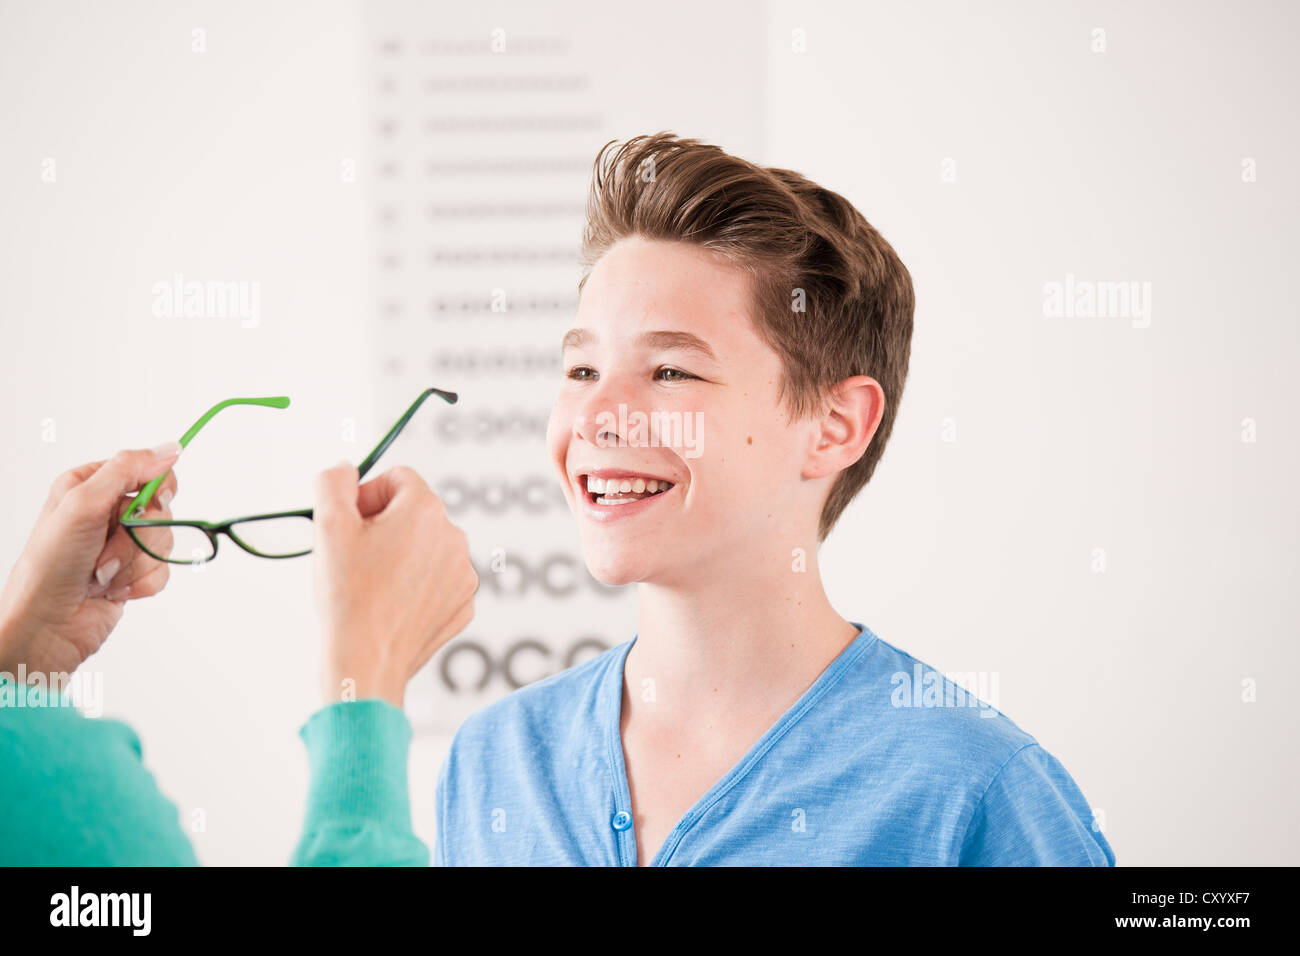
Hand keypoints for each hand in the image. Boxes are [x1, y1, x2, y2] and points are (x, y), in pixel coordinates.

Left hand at [0, 443, 182, 675]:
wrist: (45, 624)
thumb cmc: (49, 565)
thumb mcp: (82, 504)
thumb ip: (127, 470)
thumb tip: (169, 449)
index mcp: (91, 486)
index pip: (147, 470)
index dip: (157, 487)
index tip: (153, 502)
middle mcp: (107, 513)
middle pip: (161, 510)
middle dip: (135, 537)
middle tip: (103, 549)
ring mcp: (121, 544)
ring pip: (163, 542)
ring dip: (133, 564)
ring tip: (100, 575)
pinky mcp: (133, 573)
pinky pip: (163, 570)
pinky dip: (140, 583)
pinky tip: (112, 590)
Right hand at [312, 463, 477, 708]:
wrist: (367, 660)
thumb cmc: (349, 596)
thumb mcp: (327, 524)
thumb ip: (334, 481)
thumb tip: (345, 471)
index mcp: (426, 510)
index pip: (397, 479)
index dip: (367, 497)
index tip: (351, 524)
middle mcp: (454, 538)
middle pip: (413, 514)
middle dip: (383, 527)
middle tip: (356, 557)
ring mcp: (463, 574)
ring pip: (426, 548)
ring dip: (400, 556)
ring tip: (373, 584)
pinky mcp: (462, 604)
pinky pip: (436, 581)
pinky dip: (415, 587)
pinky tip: (391, 604)